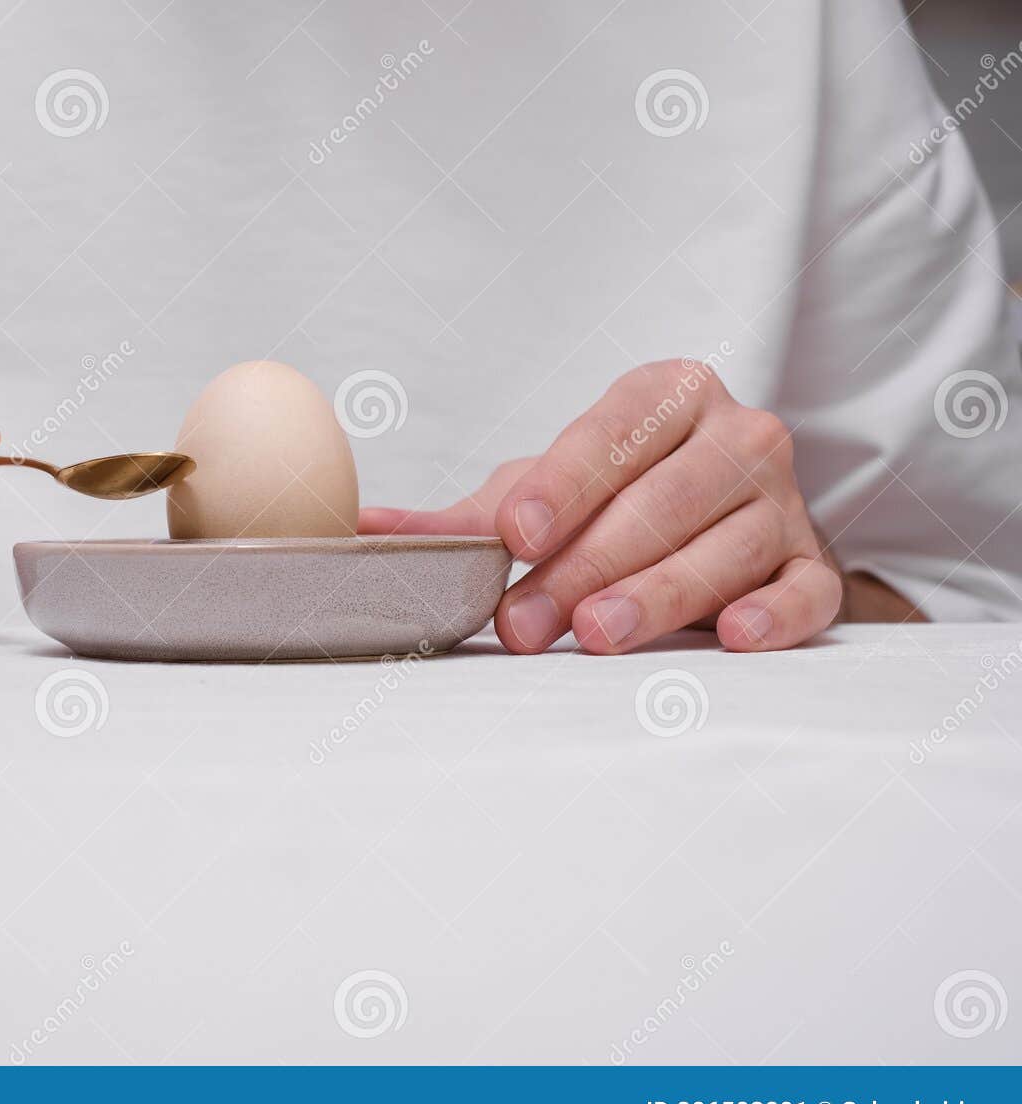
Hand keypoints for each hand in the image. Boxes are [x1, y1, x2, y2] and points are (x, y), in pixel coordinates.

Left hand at [360, 359, 843, 653]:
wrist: (722, 512)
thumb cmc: (620, 495)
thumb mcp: (545, 490)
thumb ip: (468, 515)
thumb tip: (365, 533)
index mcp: (667, 395)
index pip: (611, 434)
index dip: (561, 484)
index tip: (515, 534)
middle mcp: (738, 435)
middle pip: (658, 502)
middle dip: (584, 565)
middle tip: (524, 622)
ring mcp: (783, 501)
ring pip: (722, 547)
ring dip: (656, 594)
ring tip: (596, 634)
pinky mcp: (811, 562)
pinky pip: (806, 589)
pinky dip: (775, 612)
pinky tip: (732, 636)